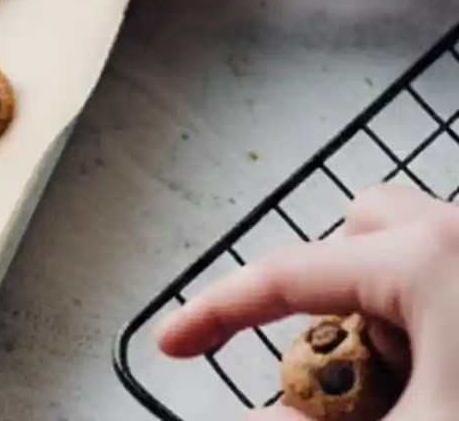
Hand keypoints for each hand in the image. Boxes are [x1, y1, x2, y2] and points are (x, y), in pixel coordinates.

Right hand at [156, 184, 458, 418]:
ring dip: (386, 306)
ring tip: (416, 378)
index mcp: (430, 259)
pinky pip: (445, 272)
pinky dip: (429, 319)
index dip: (216, 312)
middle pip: (356, 229)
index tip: (176, 342)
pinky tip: (447, 376)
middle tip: (354, 365)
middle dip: (334, 294)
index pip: (282, 276)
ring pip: (406, 244)